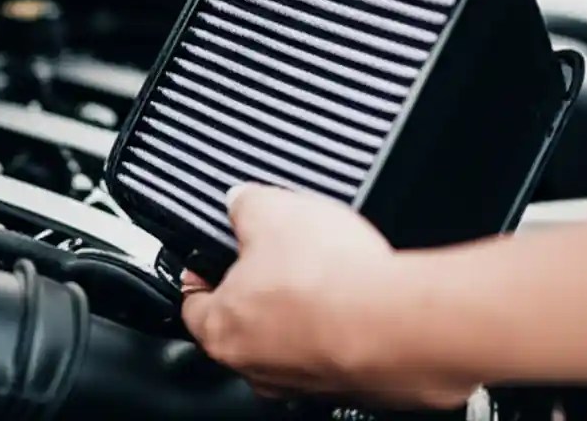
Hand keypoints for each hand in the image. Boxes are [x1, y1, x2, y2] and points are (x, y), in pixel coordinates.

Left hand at [180, 184, 473, 407]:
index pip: (193, 305)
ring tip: (325, 277)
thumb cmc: (325, 277)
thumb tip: (239, 200)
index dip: (202, 275)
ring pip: (288, 343)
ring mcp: (302, 382)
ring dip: (301, 314)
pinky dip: (338, 329)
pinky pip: (330, 352)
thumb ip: (244, 204)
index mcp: (220, 329)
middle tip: (277, 260)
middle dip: (258, 292)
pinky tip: (354, 300)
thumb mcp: (271, 211)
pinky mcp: (344, 386)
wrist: (392, 322)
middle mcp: (254, 367)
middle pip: (242, 325)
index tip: (210, 260)